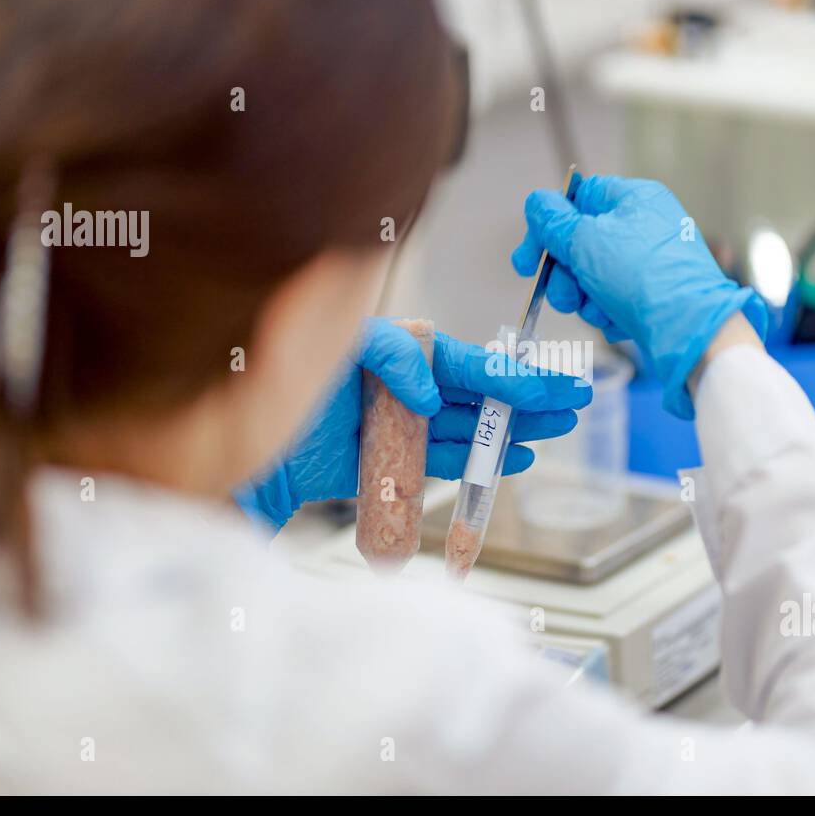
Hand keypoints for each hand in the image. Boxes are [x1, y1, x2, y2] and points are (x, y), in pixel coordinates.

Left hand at [235, 318, 591, 529]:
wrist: (240, 448)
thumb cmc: (282, 386)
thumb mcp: (341, 348)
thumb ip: (393, 357)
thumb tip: (432, 393)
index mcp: (399, 355)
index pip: (467, 363)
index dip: (510, 375)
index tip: (549, 385)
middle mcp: (403, 390)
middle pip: (477, 395)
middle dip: (527, 400)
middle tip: (574, 403)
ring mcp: (397, 430)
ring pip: (468, 430)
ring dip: (512, 432)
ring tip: (555, 433)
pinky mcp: (386, 467)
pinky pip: (441, 464)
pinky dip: (477, 462)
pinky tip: (510, 460)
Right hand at [513, 174, 765, 418]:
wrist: (691, 329)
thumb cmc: (641, 275)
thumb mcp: (585, 240)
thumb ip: (553, 221)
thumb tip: (537, 203)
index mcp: (634, 198)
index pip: (577, 200)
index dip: (546, 230)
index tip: (525, 263)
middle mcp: (645, 226)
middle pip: (581, 243)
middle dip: (564, 275)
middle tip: (561, 296)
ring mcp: (651, 263)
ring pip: (594, 277)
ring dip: (585, 298)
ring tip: (595, 311)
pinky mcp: (654, 296)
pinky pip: (615, 299)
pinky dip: (608, 312)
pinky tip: (617, 322)